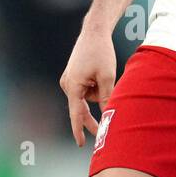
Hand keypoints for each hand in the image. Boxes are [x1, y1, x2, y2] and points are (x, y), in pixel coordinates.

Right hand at [59, 28, 116, 145]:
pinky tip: (98, 73)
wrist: (94, 32)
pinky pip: (85, 90)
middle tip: (103, 132)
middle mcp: (67, 84)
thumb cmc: (101, 52)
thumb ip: (106, 97)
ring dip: (98, 94)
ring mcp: (69, 80)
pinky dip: (94, 88)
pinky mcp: (73, 77)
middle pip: (80, 109)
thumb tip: (108, 114)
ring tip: (103, 75)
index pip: (76, 114)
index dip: (79, 130)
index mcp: (73, 86)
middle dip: (92, 118)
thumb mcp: (107, 77)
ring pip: (86, 98)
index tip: (81, 144)